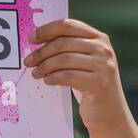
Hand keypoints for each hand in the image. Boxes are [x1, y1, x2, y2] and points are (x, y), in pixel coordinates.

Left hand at [26, 18, 131, 132]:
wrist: (109, 112)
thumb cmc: (90, 85)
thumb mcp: (83, 62)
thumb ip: (69, 50)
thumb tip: (37, 44)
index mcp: (99, 38)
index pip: (68, 25)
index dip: (47, 30)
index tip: (31, 39)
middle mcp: (103, 49)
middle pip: (63, 43)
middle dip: (42, 52)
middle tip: (28, 61)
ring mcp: (103, 66)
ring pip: (64, 59)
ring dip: (45, 66)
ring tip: (35, 73)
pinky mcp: (99, 83)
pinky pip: (68, 76)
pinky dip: (54, 77)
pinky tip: (47, 81)